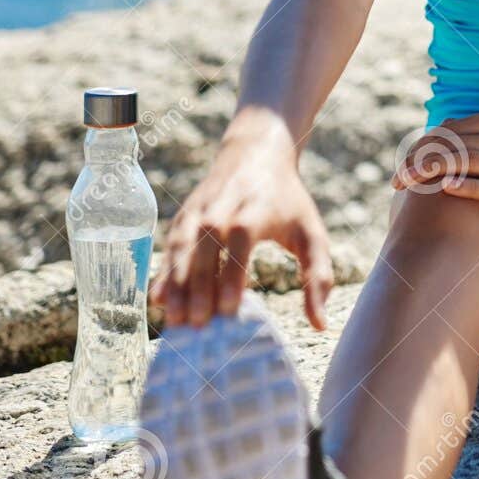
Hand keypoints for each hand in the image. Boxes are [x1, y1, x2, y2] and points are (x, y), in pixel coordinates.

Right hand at [150, 128, 333, 330]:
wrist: (255, 154)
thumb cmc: (289, 202)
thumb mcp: (312, 233)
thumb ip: (318, 276)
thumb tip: (320, 324)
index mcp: (257, 208)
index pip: (241, 239)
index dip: (233, 272)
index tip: (231, 308)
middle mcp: (222, 207)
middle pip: (205, 246)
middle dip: (200, 285)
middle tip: (199, 324)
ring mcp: (198, 210)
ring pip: (182, 246)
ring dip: (176, 283)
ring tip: (174, 320)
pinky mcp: (183, 216)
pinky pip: (169, 245)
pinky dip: (163, 271)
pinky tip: (158, 300)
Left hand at [391, 113, 478, 225]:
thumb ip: (470, 140)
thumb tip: (432, 144)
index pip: (445, 133)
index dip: (418, 149)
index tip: (401, 169)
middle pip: (449, 147)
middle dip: (416, 163)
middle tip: (394, 181)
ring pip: (464, 162)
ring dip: (430, 172)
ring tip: (406, 183)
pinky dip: (467, 186)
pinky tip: (446, 188)